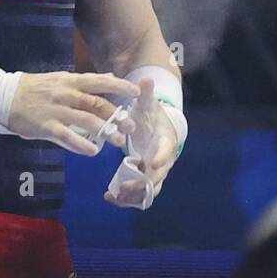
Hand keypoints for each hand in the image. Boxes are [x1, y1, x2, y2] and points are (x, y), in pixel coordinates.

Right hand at [6, 70, 138, 156]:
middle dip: (116, 115)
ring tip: (117, 141)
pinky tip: (93, 150)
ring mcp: (57, 110)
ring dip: (104, 131)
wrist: (4, 96)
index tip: (137, 93)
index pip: (100, 82)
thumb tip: (111, 76)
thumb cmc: (35, 88)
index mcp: (71, 81)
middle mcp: (66, 93)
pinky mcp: (46, 125)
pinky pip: (67, 136)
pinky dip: (81, 144)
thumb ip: (86, 81)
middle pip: (97, 103)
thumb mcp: (61, 78)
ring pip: (86, 120)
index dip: (120, 86)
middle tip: (131, 126)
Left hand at [104, 77, 179, 207]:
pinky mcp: (145, 180)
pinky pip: (138, 194)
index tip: (150, 164)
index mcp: (166, 142)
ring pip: (148, 191)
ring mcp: (155, 173)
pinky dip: (126, 199)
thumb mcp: (149, 105)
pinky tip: (110, 197)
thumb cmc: (152, 117)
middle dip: (142, 183)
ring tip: (114, 196)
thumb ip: (147, 94)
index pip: (166, 152)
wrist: (158, 130)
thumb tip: (147, 78)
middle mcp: (163, 161)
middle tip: (125, 185)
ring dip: (132, 196)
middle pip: (157, 178)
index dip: (160, 159)